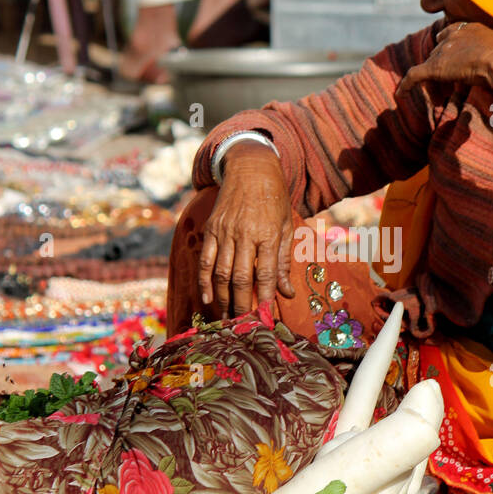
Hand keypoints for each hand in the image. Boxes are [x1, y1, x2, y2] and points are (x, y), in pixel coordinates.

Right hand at [199, 142, 294, 316]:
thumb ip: (283, 261)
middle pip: (240, 277)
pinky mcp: (211, 229)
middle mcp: (245, 234)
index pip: (265, 273)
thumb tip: (287, 293)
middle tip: (243, 324)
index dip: (265, 297)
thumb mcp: (286, 227)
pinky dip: (205, 281)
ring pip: (221, 272)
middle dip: (241, 304)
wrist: (251, 168)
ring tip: (226, 317)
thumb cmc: (274, 199)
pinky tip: (208, 298)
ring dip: (223, 298)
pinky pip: (206, 260)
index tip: (265, 316)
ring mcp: (225, 231)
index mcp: (268, 234)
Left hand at [395, 21, 492, 100]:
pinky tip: (399, 94)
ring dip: (430, 71)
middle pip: (442, 43)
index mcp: (477, 29)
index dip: (455, 41)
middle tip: (443, 69)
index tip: (457, 51)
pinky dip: (406, 85)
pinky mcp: (435, 67)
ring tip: (425, 84)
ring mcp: (445, 50)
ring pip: (431, 59)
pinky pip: (415, 75)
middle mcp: (458, 34)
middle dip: (441, 54)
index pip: (459, 31)